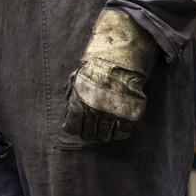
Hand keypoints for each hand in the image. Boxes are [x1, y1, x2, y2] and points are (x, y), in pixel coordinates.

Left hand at [63, 9, 159, 142]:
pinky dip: (120, 133)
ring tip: (105, 125)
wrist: (121, 59)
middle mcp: (95, 109)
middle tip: (93, 126)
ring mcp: (113, 113)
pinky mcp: (130, 115)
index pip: (72, 127)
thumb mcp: (76, 79)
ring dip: (104, 134)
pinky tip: (118, 125)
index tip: (79, 126)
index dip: (75, 128)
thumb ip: (70, 101)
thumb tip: (65, 125)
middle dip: (89, 132)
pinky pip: (123, 133)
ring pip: (105, 136)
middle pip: (89, 133)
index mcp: (79, 100)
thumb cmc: (96, 68)